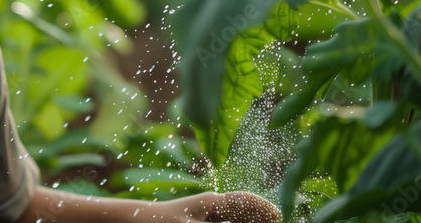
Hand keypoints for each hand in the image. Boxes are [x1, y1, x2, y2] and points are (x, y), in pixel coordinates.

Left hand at [158, 191, 280, 222]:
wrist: (142, 219)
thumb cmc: (163, 221)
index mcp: (212, 200)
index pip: (244, 200)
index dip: (262, 208)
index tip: (278, 215)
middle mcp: (213, 204)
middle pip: (244, 208)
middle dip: (260, 215)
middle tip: (277, 220)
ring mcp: (209, 212)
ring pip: (237, 215)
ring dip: (250, 219)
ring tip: (268, 222)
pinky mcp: (203, 220)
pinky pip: (226, 220)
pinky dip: (237, 222)